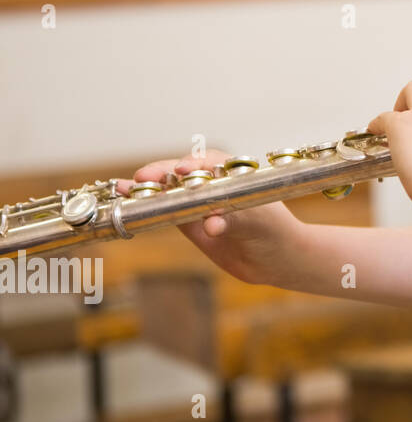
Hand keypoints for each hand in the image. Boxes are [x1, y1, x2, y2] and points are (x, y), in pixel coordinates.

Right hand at [116, 148, 304, 284]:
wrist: (277, 259)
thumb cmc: (275, 232)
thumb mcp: (259, 224)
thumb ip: (235, 220)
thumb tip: (212, 224)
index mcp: (235, 174)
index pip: (211, 162)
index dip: (194, 164)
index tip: (181, 171)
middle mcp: (214, 183)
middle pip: (183, 173)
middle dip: (161, 173)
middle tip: (143, 179)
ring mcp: (198, 201)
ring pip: (168, 189)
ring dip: (145, 187)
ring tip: (123, 189)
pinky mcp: (187, 219)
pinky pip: (164, 209)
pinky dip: (144, 205)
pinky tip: (126, 203)